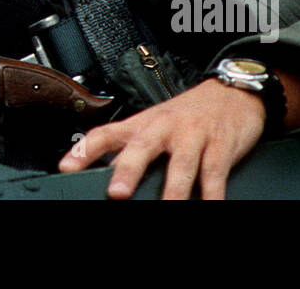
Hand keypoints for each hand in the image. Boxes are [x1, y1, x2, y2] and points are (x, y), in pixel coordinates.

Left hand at [57, 78, 264, 198]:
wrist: (233, 91)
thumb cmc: (190, 112)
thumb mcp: (157, 123)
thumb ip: (134, 147)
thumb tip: (107, 176)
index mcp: (144, 123)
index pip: (107, 133)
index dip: (85, 150)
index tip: (66, 167)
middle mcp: (165, 127)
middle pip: (142, 147)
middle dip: (128, 170)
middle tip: (116, 193)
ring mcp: (193, 135)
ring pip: (181, 163)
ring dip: (172, 188)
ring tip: (167, 207)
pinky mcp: (220, 145)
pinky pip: (214, 172)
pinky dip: (212, 193)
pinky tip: (209, 205)